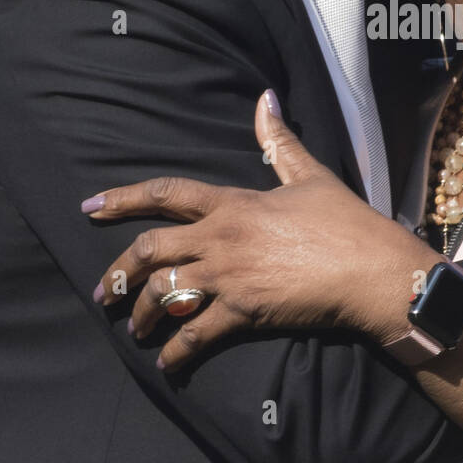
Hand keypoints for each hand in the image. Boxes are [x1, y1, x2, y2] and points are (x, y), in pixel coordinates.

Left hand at [86, 93, 434, 370]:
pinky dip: (175, 353)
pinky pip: (195, 335)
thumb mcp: (310, 175)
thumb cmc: (346, 222)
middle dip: (118, 273)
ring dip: (141, 314)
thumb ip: (279, 142)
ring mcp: (229, 276)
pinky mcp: (243, 313)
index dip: (123, 198)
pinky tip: (167, 364)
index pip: (166, 195)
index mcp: (233, 204)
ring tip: (135, 328)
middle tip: (102, 291)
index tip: (90, 206)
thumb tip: (266, 98)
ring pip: (163, 294)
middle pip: (149, 251)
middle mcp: (221, 238)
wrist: (371, 270)